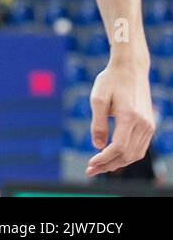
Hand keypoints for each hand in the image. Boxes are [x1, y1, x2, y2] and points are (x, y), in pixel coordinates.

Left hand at [86, 59, 155, 176]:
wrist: (130, 69)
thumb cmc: (110, 81)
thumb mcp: (98, 98)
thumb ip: (98, 123)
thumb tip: (98, 146)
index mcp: (130, 116)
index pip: (119, 147)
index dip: (104, 159)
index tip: (89, 164)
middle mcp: (143, 124)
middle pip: (128, 155)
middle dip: (108, 165)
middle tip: (90, 171)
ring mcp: (149, 125)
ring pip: (136, 154)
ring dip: (117, 163)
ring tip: (99, 167)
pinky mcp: (149, 125)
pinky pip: (140, 148)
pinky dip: (126, 156)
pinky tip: (112, 158)